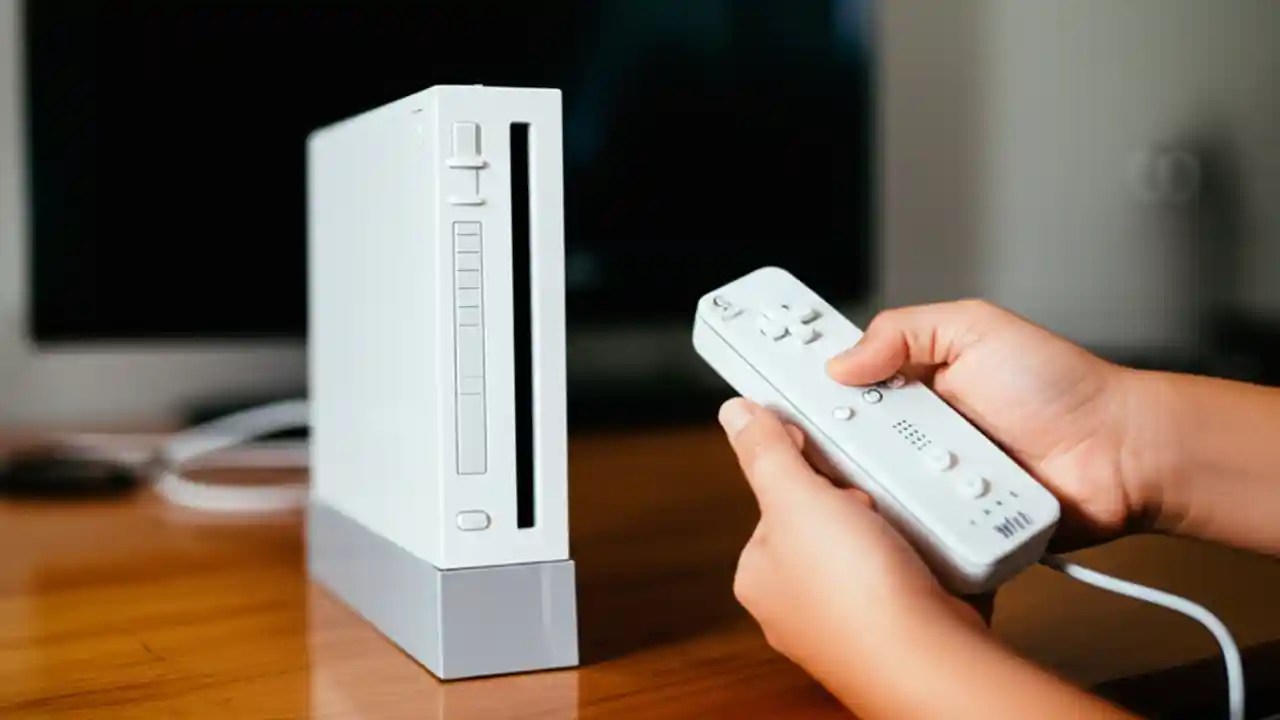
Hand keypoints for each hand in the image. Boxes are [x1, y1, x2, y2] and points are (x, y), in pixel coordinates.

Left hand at [719, 395, 1140, 718]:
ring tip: (908, 523)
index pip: (777, 501)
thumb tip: (736, 415)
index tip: (835, 458)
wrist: (930, 656)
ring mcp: (849, 619)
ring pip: (872, 547)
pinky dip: (923, 559)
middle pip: (828, 522)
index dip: (810, 473)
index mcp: (759, 575)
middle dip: (858, 502)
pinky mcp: (899, 626)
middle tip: (877, 499)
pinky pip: (910, 573)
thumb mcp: (797, 498)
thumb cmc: (853, 593)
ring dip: (895, 526)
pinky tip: (931, 553)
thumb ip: (767, 453)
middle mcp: (798, 604)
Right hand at [827, 300, 1156, 547]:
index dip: (803, 382)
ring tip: (909, 462)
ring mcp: (926, 483)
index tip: (764, 376)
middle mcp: (910, 435)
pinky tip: (915, 507)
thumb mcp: (975, 328)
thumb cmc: (1062, 388)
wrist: (1120, 455)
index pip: (839, 383)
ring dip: (875, 478)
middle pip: (841, 442)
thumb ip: (905, 330)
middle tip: (841, 426)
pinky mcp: (945, 526)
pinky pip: (907, 527)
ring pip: (867, 489)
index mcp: (909, 384)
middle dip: (832, 435)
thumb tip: (842, 360)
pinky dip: (905, 520)